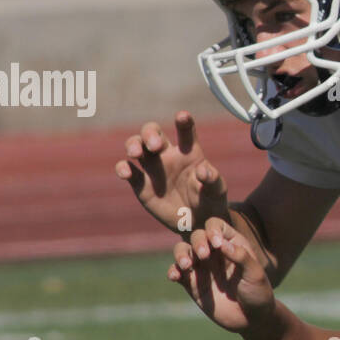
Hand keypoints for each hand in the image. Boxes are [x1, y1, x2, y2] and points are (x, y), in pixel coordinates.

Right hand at [115, 111, 229, 235]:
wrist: (198, 223)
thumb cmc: (210, 200)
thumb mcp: (217, 191)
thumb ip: (212, 179)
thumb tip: (203, 171)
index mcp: (189, 151)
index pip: (185, 131)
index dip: (183, 121)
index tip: (182, 116)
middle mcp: (168, 155)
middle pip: (152, 132)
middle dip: (150, 133)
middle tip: (154, 146)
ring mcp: (153, 168)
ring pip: (136, 146)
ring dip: (133, 145)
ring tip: (135, 153)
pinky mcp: (141, 184)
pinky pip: (128, 171)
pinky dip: (123, 168)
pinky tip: (126, 172)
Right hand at [168, 217, 275, 331]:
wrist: (251, 319)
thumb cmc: (258, 292)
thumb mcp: (255, 274)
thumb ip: (240, 257)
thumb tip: (222, 243)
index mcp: (231, 243)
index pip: (216, 226)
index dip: (213, 230)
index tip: (217, 244)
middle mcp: (214, 252)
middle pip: (197, 236)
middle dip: (198, 242)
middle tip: (203, 255)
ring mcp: (202, 267)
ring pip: (183, 251)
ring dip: (181, 254)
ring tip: (186, 266)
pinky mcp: (192, 283)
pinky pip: (177, 272)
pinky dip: (173, 271)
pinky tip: (175, 276)